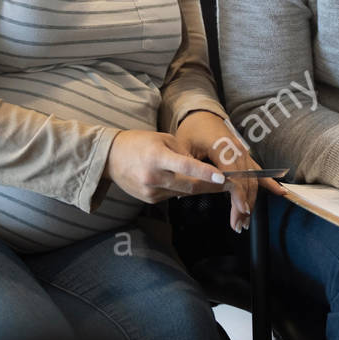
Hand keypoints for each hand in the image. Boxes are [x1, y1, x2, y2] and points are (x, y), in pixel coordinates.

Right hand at [104, 129, 226, 203]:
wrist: (110, 158)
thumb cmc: (138, 143)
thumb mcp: (162, 139)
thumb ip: (183, 153)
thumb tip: (202, 168)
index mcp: (157, 158)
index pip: (185, 166)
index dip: (206, 173)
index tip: (222, 177)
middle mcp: (153, 178)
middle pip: (189, 186)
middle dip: (212, 186)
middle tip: (229, 183)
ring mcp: (150, 192)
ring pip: (183, 192)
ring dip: (199, 187)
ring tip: (213, 182)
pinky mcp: (149, 200)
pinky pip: (173, 195)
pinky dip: (183, 189)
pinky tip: (185, 181)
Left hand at [174, 111, 285, 231]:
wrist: (202, 115)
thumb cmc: (191, 131)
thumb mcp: (184, 147)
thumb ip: (189, 168)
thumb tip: (187, 191)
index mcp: (222, 147)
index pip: (234, 175)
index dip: (238, 195)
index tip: (241, 212)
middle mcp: (237, 150)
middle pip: (247, 181)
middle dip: (245, 205)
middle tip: (239, 225)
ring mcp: (244, 153)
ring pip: (253, 180)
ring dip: (251, 201)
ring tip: (245, 221)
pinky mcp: (245, 156)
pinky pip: (259, 172)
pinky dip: (269, 183)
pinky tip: (281, 193)